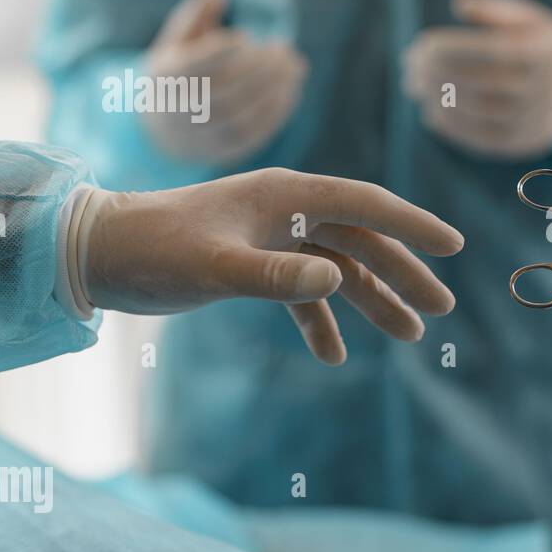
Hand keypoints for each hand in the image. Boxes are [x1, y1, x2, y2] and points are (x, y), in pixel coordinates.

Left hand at [77, 168, 463, 363]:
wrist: (98, 255)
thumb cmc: (154, 251)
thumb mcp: (215, 267)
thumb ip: (276, 276)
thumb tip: (335, 283)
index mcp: (285, 194)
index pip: (366, 205)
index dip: (413, 226)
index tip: (453, 247)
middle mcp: (287, 210)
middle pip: (362, 241)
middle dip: (403, 275)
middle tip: (442, 308)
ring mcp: (273, 237)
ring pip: (339, 269)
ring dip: (372, 301)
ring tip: (410, 336)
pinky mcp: (256, 264)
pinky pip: (304, 293)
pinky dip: (320, 322)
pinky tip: (333, 357)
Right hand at [144, 0, 307, 164]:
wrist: (161, 132)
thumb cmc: (176, 75)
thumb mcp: (174, 42)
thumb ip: (196, 16)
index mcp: (165, 80)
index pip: (191, 69)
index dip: (218, 53)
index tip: (245, 37)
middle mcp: (180, 112)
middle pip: (222, 94)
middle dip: (258, 71)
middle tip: (284, 49)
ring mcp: (202, 136)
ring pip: (240, 117)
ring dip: (273, 91)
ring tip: (296, 66)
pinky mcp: (223, 152)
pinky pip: (253, 135)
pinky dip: (275, 113)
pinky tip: (291, 90)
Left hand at [403, 0, 551, 158]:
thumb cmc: (547, 45)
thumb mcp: (531, 18)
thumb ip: (496, 10)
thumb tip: (460, 4)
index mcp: (544, 51)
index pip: (482, 50)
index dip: (443, 50)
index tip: (416, 47)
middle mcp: (545, 88)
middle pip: (476, 82)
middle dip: (434, 76)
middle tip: (408, 70)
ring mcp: (538, 119)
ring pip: (478, 113)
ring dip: (438, 101)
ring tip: (416, 89)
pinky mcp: (529, 143)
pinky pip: (484, 140)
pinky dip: (454, 128)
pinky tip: (432, 114)